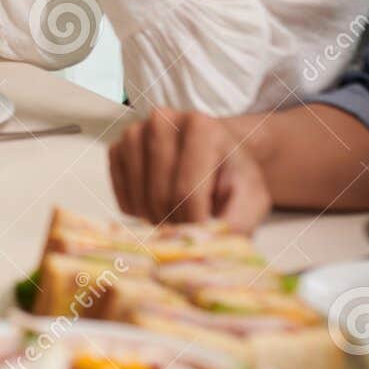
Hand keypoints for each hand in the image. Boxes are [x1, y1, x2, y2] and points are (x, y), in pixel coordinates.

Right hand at [108, 108, 272, 231]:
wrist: (214, 156)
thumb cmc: (232, 177)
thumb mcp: (251, 198)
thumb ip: (238, 222)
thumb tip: (208, 247)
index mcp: (201, 126)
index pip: (188, 191)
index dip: (196, 224)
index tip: (206, 235)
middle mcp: (162, 120)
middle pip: (161, 194)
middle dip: (176, 223)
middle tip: (191, 228)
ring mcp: (134, 132)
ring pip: (138, 195)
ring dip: (156, 218)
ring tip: (176, 216)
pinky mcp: (117, 147)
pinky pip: (121, 192)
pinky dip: (137, 209)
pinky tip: (156, 206)